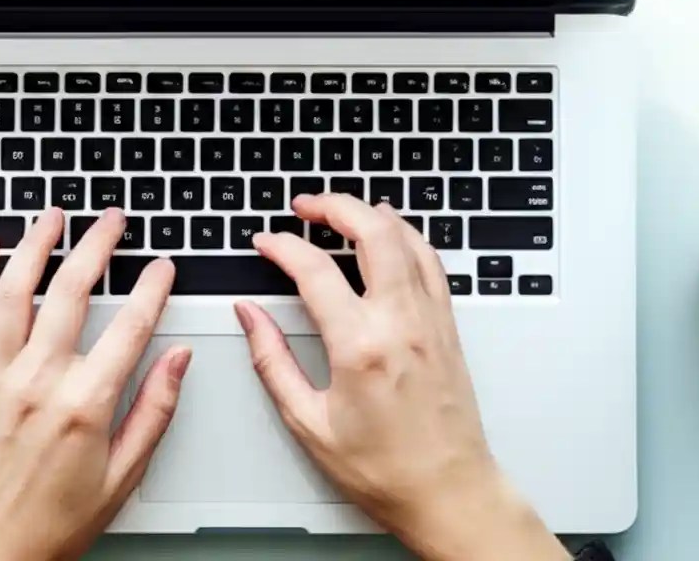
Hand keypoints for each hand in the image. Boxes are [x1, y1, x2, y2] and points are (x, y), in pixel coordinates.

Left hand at [0, 208, 190, 560]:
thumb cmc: (51, 524)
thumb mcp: (124, 476)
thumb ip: (155, 410)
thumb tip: (179, 360)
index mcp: (84, 404)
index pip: (130, 326)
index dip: (153, 288)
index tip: (163, 267)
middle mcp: (37, 382)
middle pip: (71, 291)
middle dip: (97, 244)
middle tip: (113, 219)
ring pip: (14, 291)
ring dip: (36, 245)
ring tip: (54, 217)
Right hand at [236, 195, 566, 560]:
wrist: (448, 492)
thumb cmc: (384, 469)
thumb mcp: (308, 422)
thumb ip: (272, 361)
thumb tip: (250, 316)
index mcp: (361, 346)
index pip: (314, 269)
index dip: (282, 246)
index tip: (265, 242)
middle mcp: (401, 323)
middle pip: (372, 231)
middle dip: (334, 206)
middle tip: (305, 206)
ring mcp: (431, 320)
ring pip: (407, 238)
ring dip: (372, 213)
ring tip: (343, 210)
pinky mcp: (448, 326)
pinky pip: (431, 262)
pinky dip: (407, 236)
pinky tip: (391, 235)